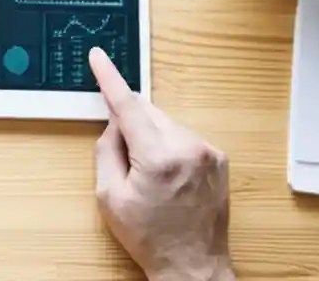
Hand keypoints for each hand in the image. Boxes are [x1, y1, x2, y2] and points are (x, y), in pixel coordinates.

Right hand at [89, 48, 233, 280]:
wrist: (192, 266)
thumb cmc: (150, 237)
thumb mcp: (110, 196)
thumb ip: (107, 149)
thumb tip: (114, 121)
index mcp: (157, 158)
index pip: (127, 106)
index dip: (109, 78)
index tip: (99, 57)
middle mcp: (188, 148)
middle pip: (148, 112)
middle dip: (130, 124)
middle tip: (124, 160)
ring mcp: (208, 152)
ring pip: (166, 124)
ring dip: (151, 137)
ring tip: (150, 178)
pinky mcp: (218, 158)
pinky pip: (184, 137)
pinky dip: (170, 147)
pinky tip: (168, 177)